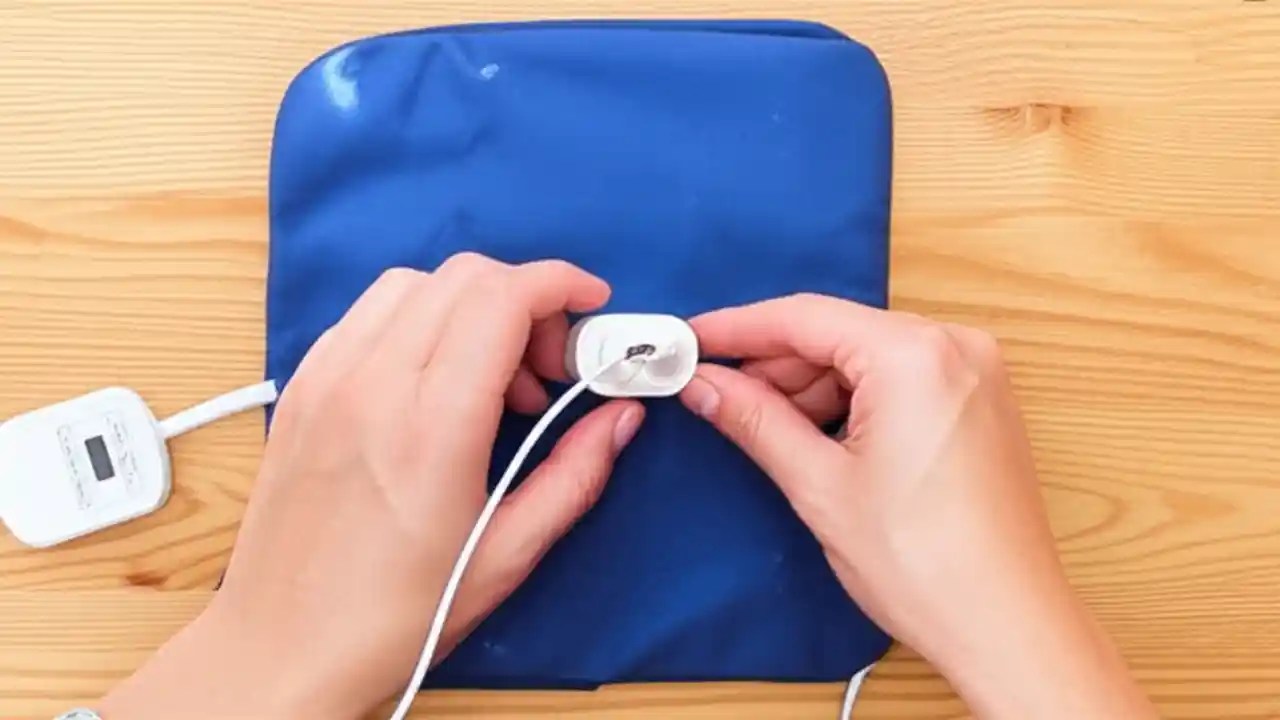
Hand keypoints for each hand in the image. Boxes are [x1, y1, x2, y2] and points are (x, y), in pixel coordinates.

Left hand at [100, 254, 644, 719]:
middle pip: (463, 277)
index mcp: (431, 426)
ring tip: (492, 380)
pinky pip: (366, 316)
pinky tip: (433, 382)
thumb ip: (574, 475)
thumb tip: (620, 417)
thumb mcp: (507, 556)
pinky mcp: (300, 389)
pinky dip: (417, 322)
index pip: (501, 297)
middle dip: (524, 299)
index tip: (591, 303)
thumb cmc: (393, 617)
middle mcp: (371, 384)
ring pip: (412, 283)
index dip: (559, 283)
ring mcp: (325, 380)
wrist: (282, 648)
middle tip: (548, 368)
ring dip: (468, 307)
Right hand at [679, 294, 1156, 719]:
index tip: (691, 339)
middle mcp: (955, 347)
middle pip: (837, 333)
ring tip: (761, 427)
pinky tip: (815, 435)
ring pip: (867, 356)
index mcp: (915, 355)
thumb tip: (705, 384)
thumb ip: (755, 420)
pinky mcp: (981, 402)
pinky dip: (853, 400)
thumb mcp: (819, 485)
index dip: (737, 329)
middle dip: (772, 364)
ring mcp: (975, 373)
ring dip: (811, 386)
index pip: (803, 318)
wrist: (1007, 626)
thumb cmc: (929, 565)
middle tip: (713, 391)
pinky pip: (901, 378)